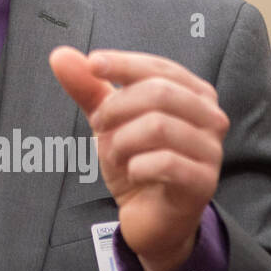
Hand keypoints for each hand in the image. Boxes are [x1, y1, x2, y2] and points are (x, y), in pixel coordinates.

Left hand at [48, 47, 228, 270]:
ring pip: (158, 126)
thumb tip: (59, 55)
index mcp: (193, 93)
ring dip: (122, 141)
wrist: (149, 216)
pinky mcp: (204, 182)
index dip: (123, 63)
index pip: (159, 67)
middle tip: (99, 126)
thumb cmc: (136, 159)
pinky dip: (136, 166)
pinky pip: (166, 162)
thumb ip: (87, 88)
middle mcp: (210, 117)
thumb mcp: (107, 120)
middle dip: (117, 108)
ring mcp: (211, 151)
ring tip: (116, 154)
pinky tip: (133, 172)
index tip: (92, 64)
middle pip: (160, 92)